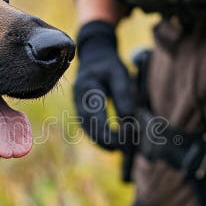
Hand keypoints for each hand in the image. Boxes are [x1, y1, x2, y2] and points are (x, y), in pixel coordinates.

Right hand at [73, 20, 134, 149]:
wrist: (94, 56)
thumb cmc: (110, 65)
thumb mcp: (120, 74)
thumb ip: (123, 94)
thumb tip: (128, 119)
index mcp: (87, 86)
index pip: (95, 110)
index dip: (106, 126)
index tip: (120, 138)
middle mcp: (78, 96)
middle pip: (88, 121)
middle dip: (102, 137)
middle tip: (119, 148)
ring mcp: (76, 103)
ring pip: (85, 126)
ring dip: (99, 140)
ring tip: (115, 149)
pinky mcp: (80, 109)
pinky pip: (86, 125)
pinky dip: (97, 136)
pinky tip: (109, 144)